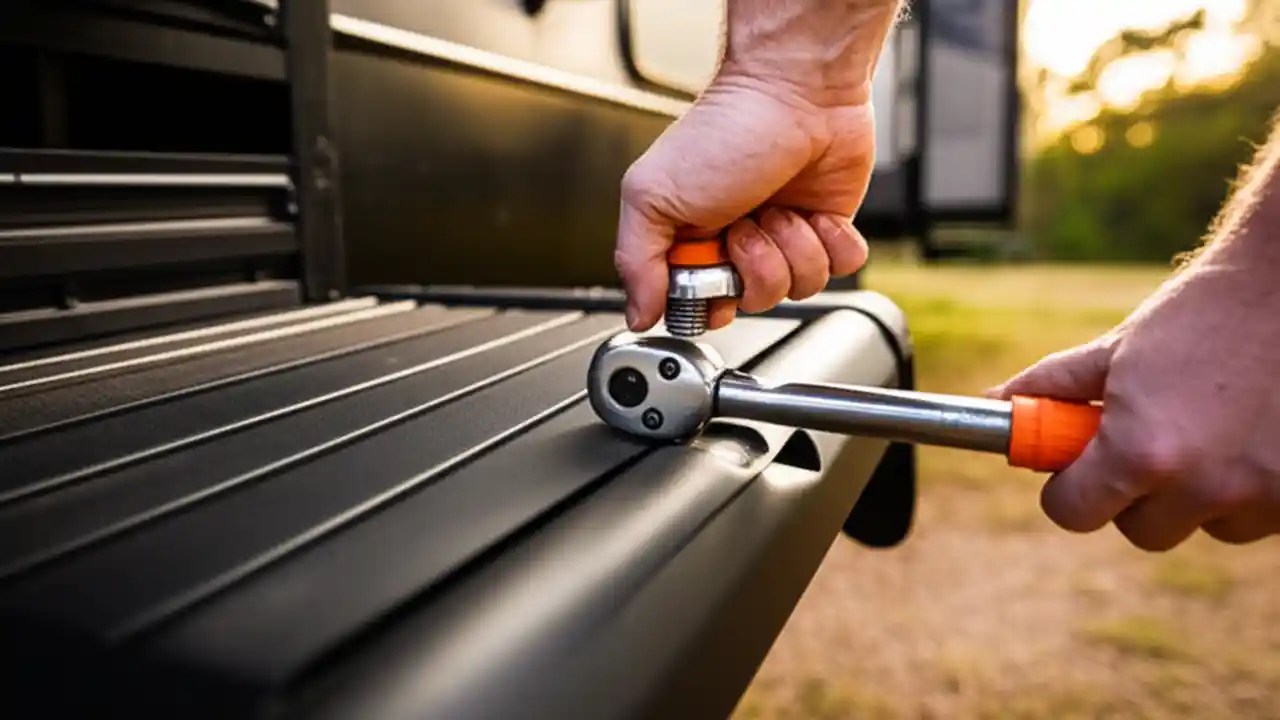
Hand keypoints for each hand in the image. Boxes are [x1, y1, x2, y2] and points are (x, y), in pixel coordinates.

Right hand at [614, 72, 874, 331]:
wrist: (795, 89)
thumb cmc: (725, 129)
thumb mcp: (651, 195)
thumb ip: (636, 261)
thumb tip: (639, 315)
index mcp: (691, 240)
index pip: (700, 305)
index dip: (711, 298)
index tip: (712, 266)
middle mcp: (738, 244)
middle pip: (754, 302)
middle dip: (755, 266)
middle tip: (746, 224)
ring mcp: (786, 238)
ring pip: (800, 288)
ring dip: (793, 246)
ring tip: (780, 206)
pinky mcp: (829, 228)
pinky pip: (843, 269)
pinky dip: (834, 242)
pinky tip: (817, 212)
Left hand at [992, 259, 1279, 550]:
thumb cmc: (1200, 313)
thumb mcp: (1116, 350)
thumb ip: (1052, 388)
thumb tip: (995, 403)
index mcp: (1140, 453)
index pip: (1073, 514)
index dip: (1068, 491)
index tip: (1076, 469)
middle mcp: (1201, 488)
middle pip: (1141, 531)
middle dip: (1135, 495)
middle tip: (1150, 441)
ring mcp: (1262, 499)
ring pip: (1206, 524)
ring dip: (1200, 492)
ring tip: (1214, 424)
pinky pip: (1258, 515)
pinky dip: (1251, 485)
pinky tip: (1256, 431)